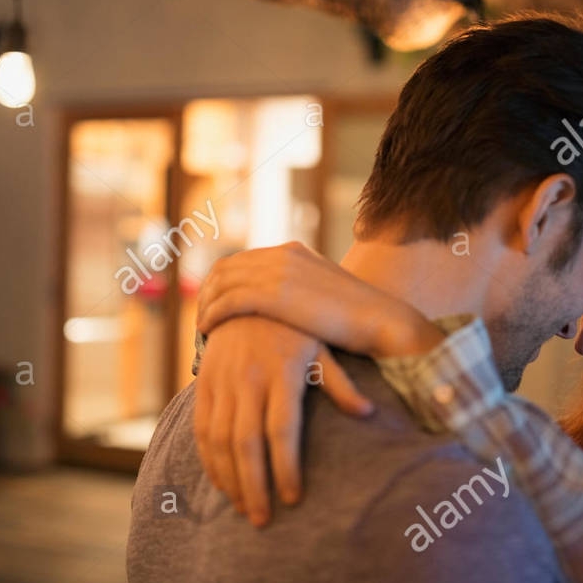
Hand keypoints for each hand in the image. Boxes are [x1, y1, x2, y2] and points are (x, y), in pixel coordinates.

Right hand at [193, 316, 373, 525]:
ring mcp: (223, 381)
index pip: (282, 430)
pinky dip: (209, 460)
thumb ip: (340, 382)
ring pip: (219, 441)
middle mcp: (249, 378)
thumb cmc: (296, 326)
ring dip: (229, 480)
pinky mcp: (205, 383)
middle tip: (263, 521)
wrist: (248, 293)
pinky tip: (222, 483)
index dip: (286, 467)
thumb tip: (367, 412)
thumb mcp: (323, 346)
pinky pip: (201, 428)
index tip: (293, 499)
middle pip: (247, 443)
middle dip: (254, 486)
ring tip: (243, 509)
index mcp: (283, 372)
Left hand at [196, 242, 442, 357]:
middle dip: (208, 291)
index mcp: (293, 251)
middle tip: (201, 316)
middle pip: (227, 267)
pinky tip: (207, 330)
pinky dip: (213, 314)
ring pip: (223, 282)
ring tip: (201, 327)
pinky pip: (229, 300)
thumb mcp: (325, 294)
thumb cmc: (359, 319)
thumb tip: (287, 306)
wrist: (382, 322)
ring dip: (206, 304)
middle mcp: (282, 255)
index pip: (243, 259)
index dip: (222, 281)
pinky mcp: (276, 294)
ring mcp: (279, 271)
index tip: (213, 303)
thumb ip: (302, 292)